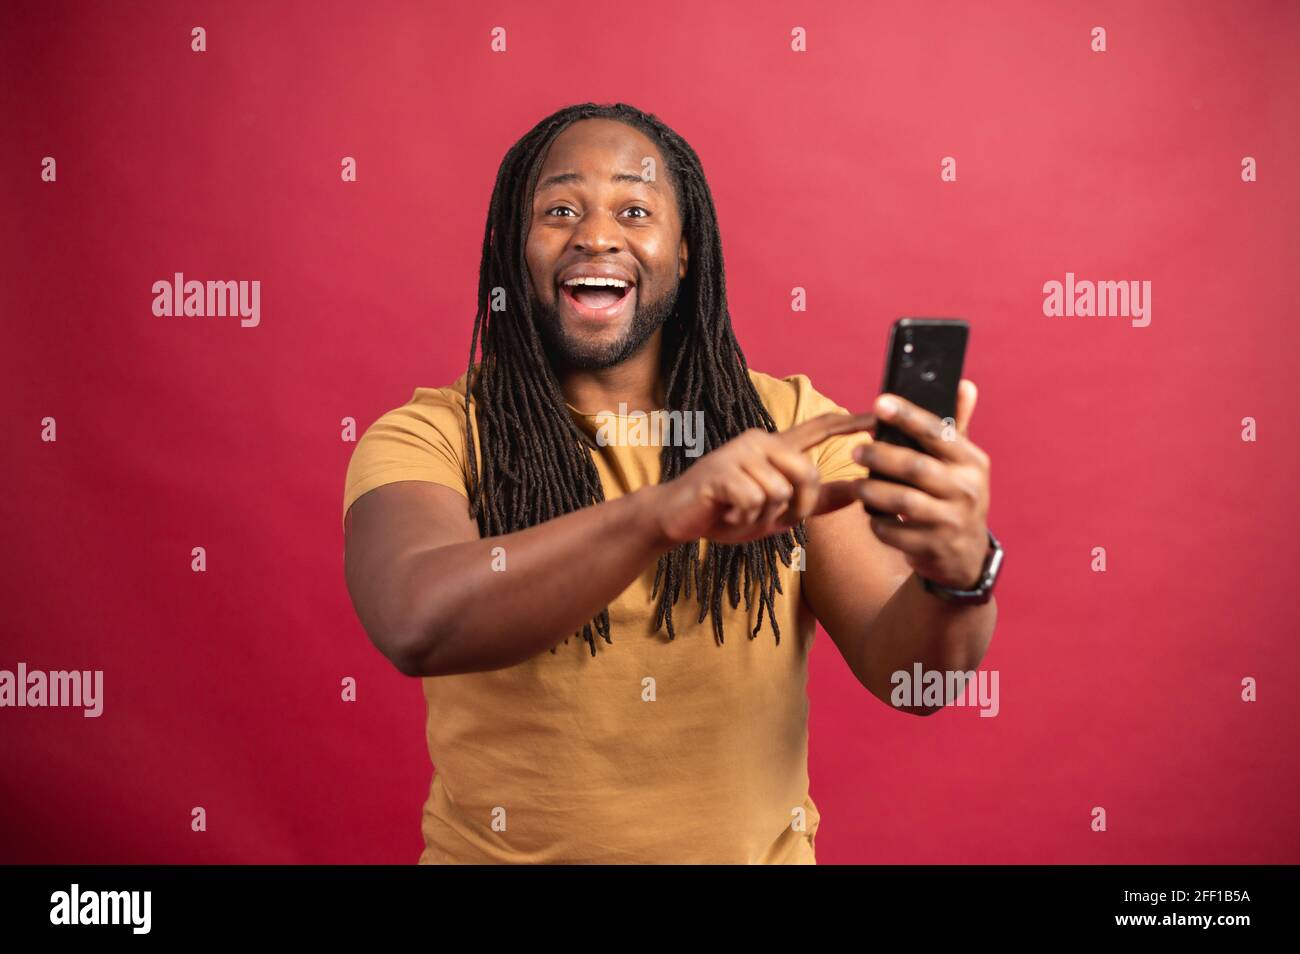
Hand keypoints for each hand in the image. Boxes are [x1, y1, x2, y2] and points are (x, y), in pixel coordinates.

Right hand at [650, 412, 877, 545]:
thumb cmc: (727, 512)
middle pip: (807, 472)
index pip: (817, 429)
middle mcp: (760, 442)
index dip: (848, 423)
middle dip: (799, 507)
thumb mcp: (777, 511)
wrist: (677, 518)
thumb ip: (816, 502)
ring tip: (739, 514)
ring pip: (780, 492)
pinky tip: (725, 513)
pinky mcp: (723, 470)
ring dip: (763, 516)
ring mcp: (740, 453)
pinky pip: (754, 500)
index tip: (877, 417)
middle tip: (774, 520)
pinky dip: (742, 517)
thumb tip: (857, 494)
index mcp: (775, 449)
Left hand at [853, 380, 990, 588]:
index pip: (938, 433)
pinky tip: (869, 515)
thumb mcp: (963, 463)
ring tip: (856, 485)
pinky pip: (895, 533)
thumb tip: (964, 384)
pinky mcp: (934, 548)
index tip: (879, 402)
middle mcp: (967, 490)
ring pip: (903, 502)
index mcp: (972, 462)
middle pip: (916, 468)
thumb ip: (957, 425)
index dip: (908, 416)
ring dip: (873, 492)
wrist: (965, 555)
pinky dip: (877, 523)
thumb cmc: (955, 496)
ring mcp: (952, 522)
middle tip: (855, 451)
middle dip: (881, 457)